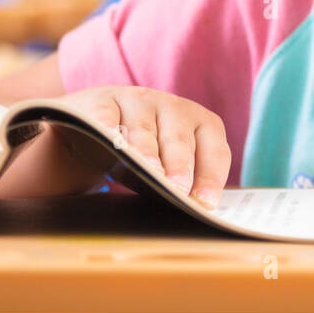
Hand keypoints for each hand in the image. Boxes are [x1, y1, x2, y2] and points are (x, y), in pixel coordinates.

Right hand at [51, 86, 230, 206]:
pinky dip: (109, 130)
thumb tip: (197, 212)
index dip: (211, 177)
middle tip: (178, 189)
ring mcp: (137, 101)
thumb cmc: (146, 149)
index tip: (205, 203)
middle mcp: (172, 106)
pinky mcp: (104, 101)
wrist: (99, 119)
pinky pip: (107, 117)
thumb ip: (186, 181)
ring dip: (147, 152)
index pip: (213, 149)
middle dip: (180, 165)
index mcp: (199, 121)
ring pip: (143, 130)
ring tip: (150, 173)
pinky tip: (112, 145)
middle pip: (179, 139)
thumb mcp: (170, 159)